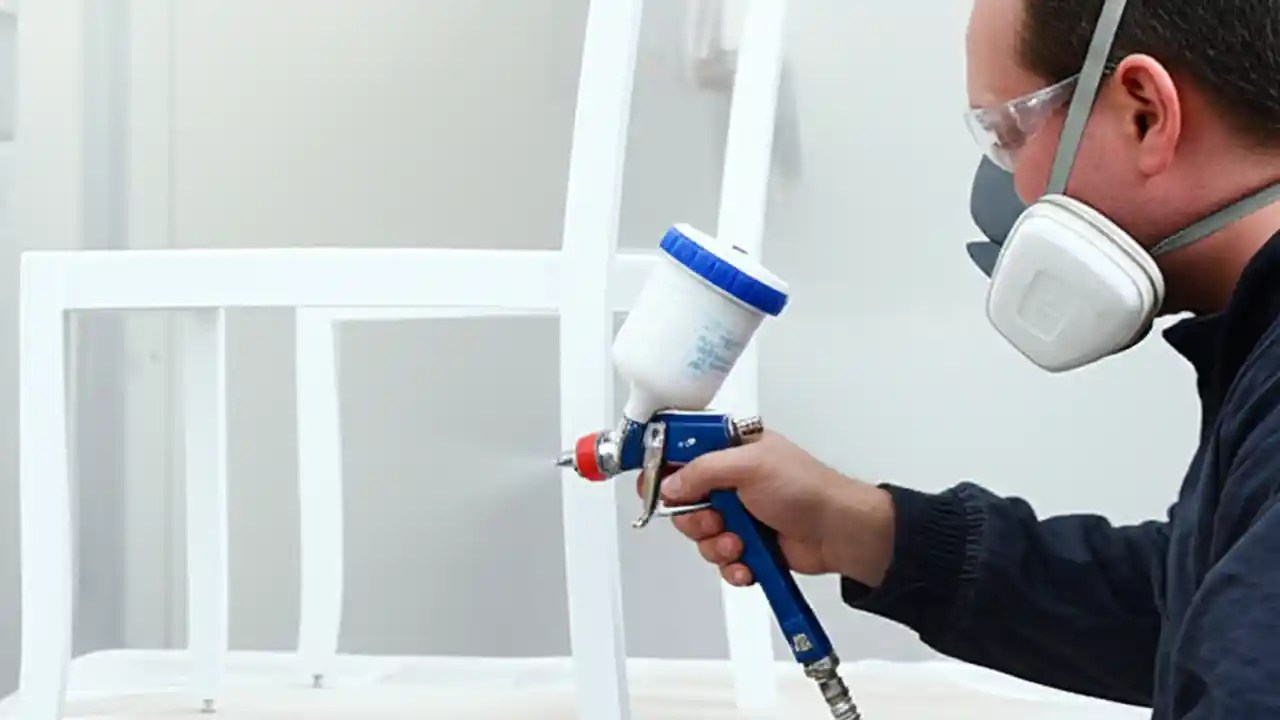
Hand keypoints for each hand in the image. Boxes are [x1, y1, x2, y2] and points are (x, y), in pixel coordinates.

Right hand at [654, 431, 895, 588]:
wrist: (839, 533)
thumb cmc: (809, 489)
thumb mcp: (750, 466)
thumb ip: (702, 470)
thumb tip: (670, 484)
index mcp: (730, 448)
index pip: (680, 449)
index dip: (661, 466)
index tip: (648, 482)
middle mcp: (730, 479)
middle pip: (681, 499)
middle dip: (694, 517)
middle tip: (714, 517)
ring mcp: (738, 512)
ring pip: (698, 533)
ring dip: (715, 543)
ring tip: (739, 542)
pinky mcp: (746, 543)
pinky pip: (719, 558)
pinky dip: (731, 565)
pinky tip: (748, 561)